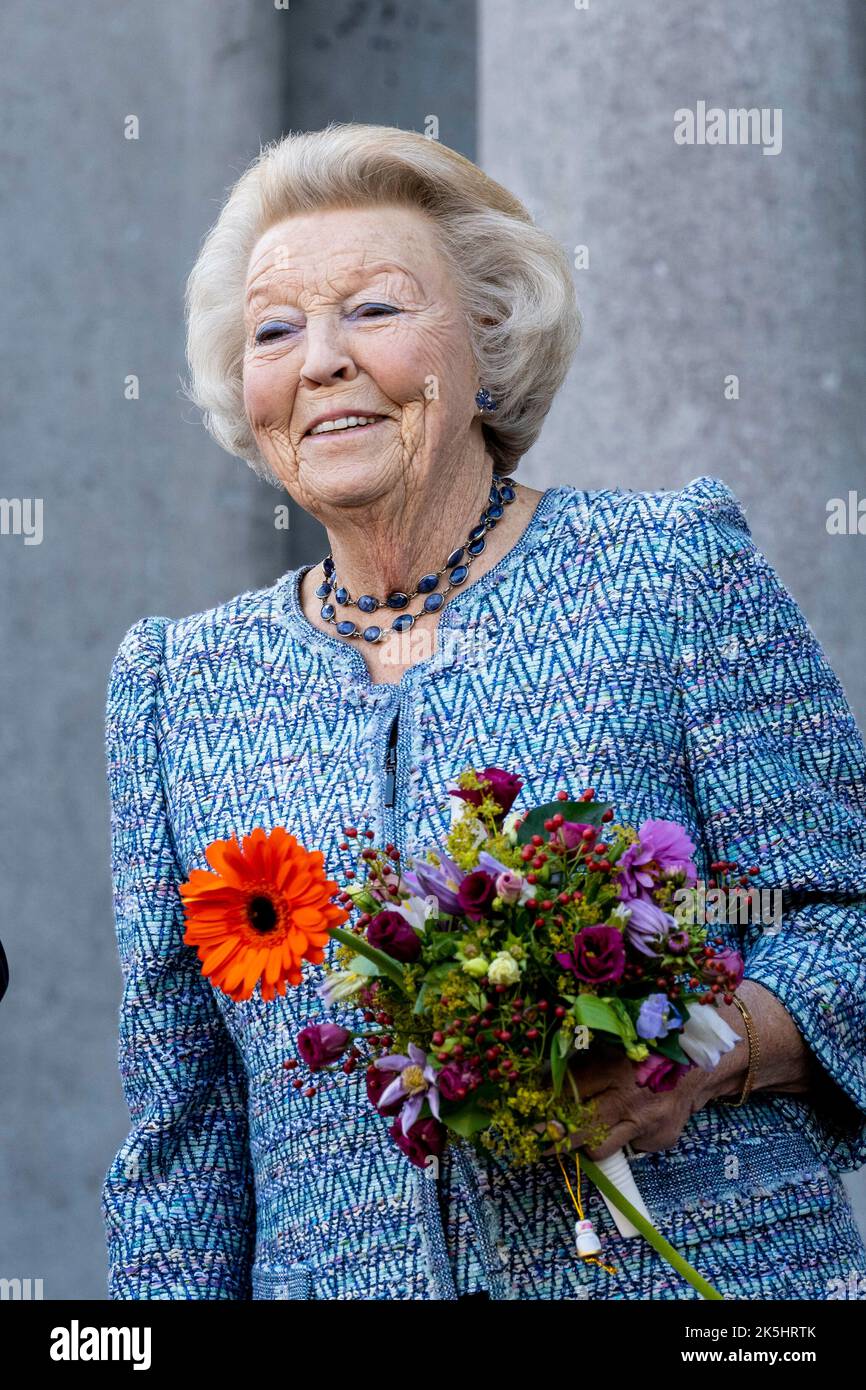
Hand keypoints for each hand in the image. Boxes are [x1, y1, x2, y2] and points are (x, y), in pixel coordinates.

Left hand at [541, 979, 813, 1160]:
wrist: (707, 1058)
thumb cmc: (656, 1039)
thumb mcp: (620, 1033)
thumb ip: (587, 1046)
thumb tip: (541, 1061)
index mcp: (613, 1065)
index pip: (566, 1090)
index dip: (540, 1100)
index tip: (520, 1106)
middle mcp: (628, 1098)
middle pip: (575, 1126)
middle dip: (548, 1135)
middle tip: (529, 1138)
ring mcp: (645, 1124)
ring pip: (598, 1148)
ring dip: (581, 1143)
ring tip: (566, 1138)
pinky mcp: (660, 1140)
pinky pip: (629, 1147)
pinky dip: (622, 1137)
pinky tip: (626, 1122)